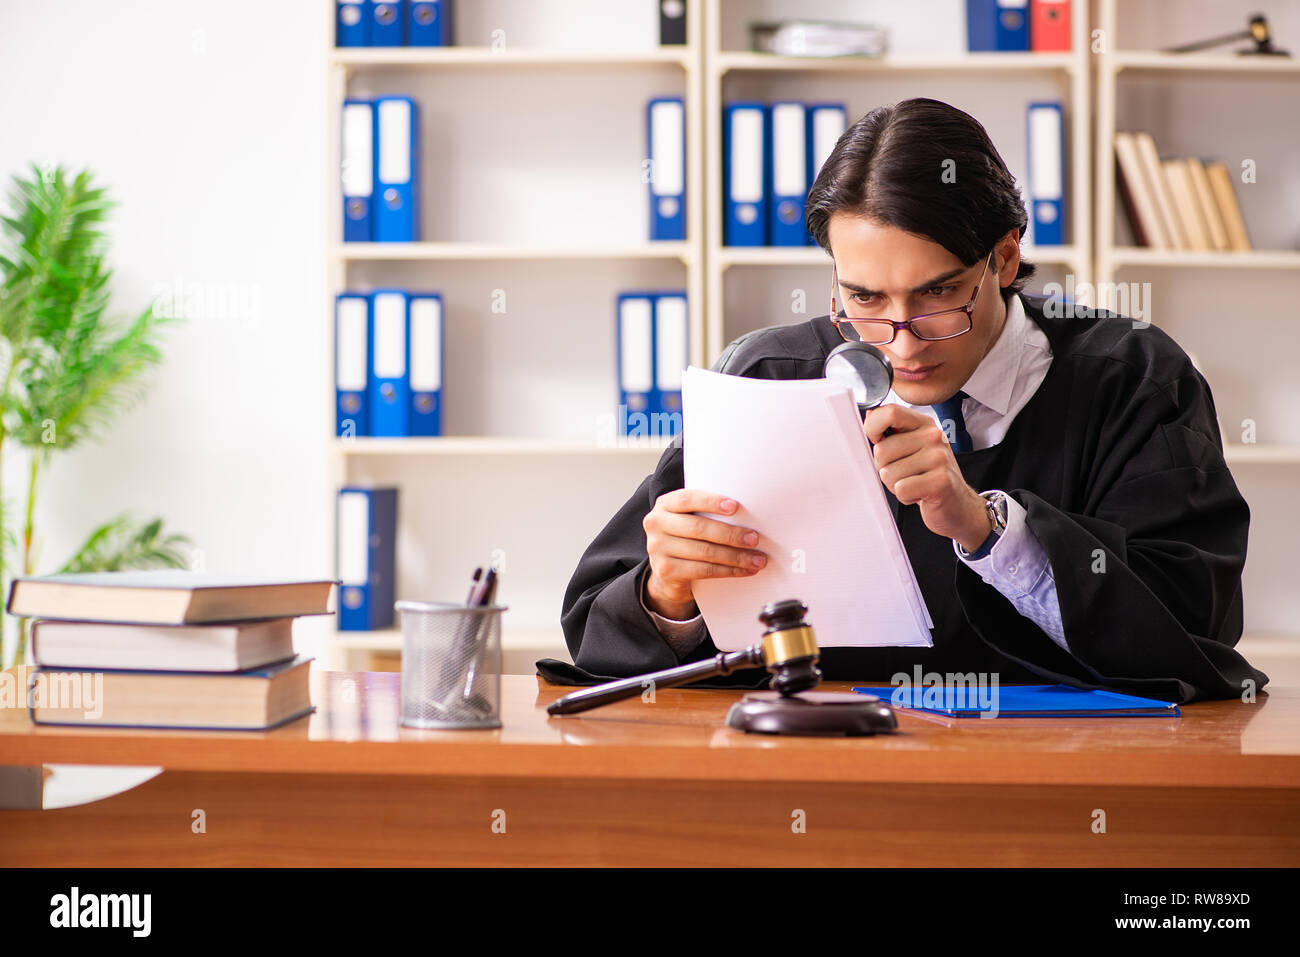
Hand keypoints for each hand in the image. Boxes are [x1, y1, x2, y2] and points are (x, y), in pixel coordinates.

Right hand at [642, 490, 766, 618]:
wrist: (667, 572)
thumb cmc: (686, 538)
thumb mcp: (689, 519)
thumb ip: (706, 512)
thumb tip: (747, 515)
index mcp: (665, 504)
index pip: (688, 499)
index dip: (711, 502)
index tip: (735, 507)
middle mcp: (656, 524)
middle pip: (699, 528)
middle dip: (731, 534)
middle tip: (754, 538)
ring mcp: (658, 548)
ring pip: (705, 552)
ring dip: (736, 556)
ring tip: (756, 559)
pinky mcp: (666, 571)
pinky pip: (704, 570)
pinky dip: (728, 571)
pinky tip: (744, 570)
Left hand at [862, 404, 991, 550]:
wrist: (958, 504)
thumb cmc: (929, 476)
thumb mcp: (912, 448)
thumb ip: (891, 431)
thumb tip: (871, 414)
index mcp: (924, 424)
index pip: (890, 412)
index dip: (873, 428)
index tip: (877, 441)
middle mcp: (933, 437)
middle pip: (882, 450)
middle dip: (884, 468)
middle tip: (904, 474)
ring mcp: (939, 458)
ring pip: (888, 473)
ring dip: (895, 485)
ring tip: (914, 484)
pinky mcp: (940, 481)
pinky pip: (901, 489)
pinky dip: (905, 497)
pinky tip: (920, 494)